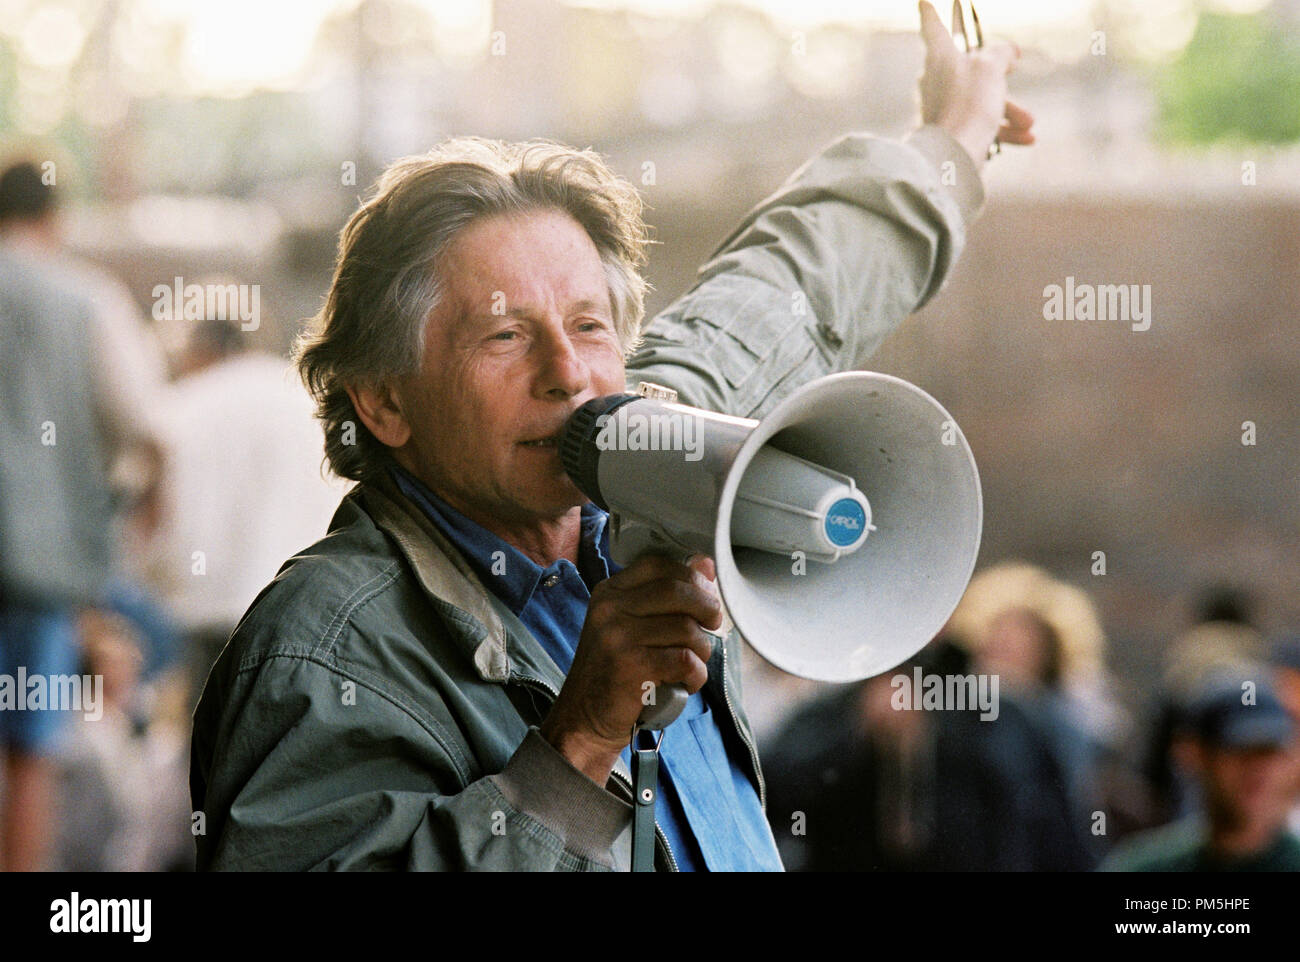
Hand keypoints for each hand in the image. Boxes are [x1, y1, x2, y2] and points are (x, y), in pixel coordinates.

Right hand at [539, 554, 722, 783]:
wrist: (584, 718)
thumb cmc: (614, 672)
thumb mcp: (631, 625)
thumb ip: (664, 595)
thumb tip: (706, 564)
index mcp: (610, 592)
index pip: (659, 564)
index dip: (691, 577)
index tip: (705, 597)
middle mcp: (610, 608)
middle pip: (678, 590)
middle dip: (707, 608)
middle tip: (711, 626)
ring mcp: (618, 636)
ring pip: (686, 628)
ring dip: (701, 650)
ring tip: (691, 664)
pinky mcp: (631, 666)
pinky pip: (684, 659)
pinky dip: (695, 674)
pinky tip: (685, 683)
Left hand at [917, 0, 1034, 166]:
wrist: (954, 156)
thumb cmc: (969, 105)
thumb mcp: (990, 68)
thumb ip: (1000, 53)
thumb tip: (1007, 51)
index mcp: (939, 57)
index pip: (934, 27)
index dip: (931, 13)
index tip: (923, 1)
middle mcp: (936, 81)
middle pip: (972, 69)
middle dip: (1000, 78)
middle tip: (1013, 67)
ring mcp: (943, 108)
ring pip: (982, 101)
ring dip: (1010, 111)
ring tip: (1029, 123)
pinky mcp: (952, 133)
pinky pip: (981, 127)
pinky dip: (1004, 131)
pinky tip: (1027, 139)